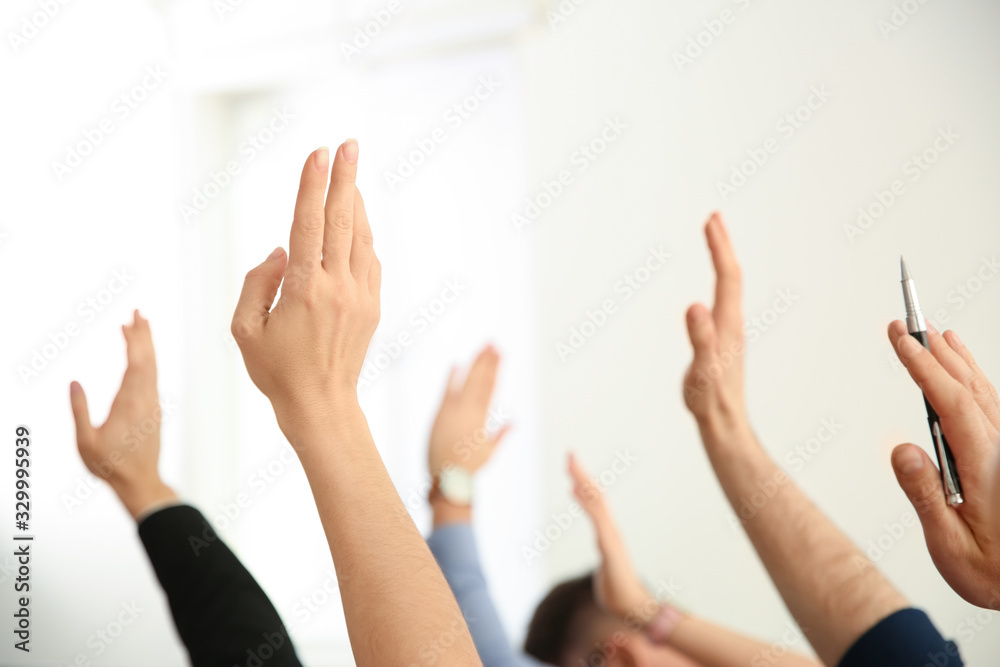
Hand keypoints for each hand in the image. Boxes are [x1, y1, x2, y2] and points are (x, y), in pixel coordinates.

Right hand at [70, 311, 176, 518]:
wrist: (139, 482)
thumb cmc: (109, 466)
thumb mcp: (86, 442)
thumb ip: (80, 411)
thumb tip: (74, 383)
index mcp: (130, 405)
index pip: (136, 365)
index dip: (134, 342)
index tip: (128, 323)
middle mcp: (145, 400)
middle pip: (148, 360)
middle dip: (143, 335)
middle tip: (138, 312)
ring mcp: (152, 405)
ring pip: (153, 368)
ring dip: (147, 345)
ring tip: (140, 325)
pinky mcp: (153, 410)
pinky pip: (152, 378)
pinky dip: (147, 361)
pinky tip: (142, 354)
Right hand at [231, 143, 379, 439]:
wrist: (322, 406)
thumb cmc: (276, 371)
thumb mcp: (245, 330)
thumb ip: (257, 283)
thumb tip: (281, 250)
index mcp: (304, 291)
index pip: (308, 225)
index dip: (312, 186)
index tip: (317, 154)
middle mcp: (337, 288)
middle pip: (342, 221)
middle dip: (344, 178)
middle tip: (348, 144)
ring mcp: (360, 295)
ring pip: (360, 236)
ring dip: (355, 202)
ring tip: (350, 172)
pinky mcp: (372, 305)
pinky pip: (370, 259)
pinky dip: (363, 233)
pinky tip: (357, 217)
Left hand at [428, 345, 509, 473]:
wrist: (447, 479)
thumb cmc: (469, 469)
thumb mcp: (489, 452)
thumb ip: (500, 435)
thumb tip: (514, 422)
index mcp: (482, 419)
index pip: (491, 387)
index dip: (496, 369)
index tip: (501, 354)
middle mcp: (469, 411)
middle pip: (480, 379)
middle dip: (487, 360)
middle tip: (494, 343)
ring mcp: (453, 411)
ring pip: (466, 381)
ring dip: (474, 363)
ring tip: (482, 347)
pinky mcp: (440, 414)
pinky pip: (447, 391)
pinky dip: (451, 377)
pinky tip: (456, 363)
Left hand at [569, 453, 653, 622]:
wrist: (634, 608)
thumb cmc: (619, 592)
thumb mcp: (607, 569)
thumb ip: (606, 557)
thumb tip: (605, 556)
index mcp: (607, 533)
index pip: (595, 502)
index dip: (584, 483)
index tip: (572, 467)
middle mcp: (610, 530)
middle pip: (596, 496)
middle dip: (582, 473)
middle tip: (569, 453)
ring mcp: (611, 536)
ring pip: (596, 502)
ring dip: (582, 481)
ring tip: (570, 465)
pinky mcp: (610, 547)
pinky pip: (596, 519)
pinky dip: (586, 503)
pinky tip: (574, 490)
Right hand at [681, 213, 749, 439]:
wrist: (724, 425)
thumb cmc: (711, 402)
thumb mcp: (702, 371)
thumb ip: (700, 339)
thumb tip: (695, 306)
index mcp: (726, 325)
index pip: (726, 277)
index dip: (719, 247)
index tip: (711, 220)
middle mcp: (731, 324)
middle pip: (731, 276)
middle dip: (722, 245)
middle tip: (714, 218)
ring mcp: (727, 333)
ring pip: (728, 288)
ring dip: (721, 261)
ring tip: (714, 241)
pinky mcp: (721, 342)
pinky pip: (721, 302)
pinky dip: (717, 283)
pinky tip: (711, 290)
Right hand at [888, 320, 999, 608]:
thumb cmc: (995, 573)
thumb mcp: (951, 546)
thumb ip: (926, 495)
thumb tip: (903, 448)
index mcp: (985, 466)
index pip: (948, 400)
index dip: (922, 364)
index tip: (900, 335)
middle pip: (966, 387)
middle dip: (934, 350)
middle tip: (909, 320)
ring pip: (982, 392)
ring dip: (956, 360)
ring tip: (935, 333)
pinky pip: (991, 405)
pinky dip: (974, 380)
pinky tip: (964, 371)